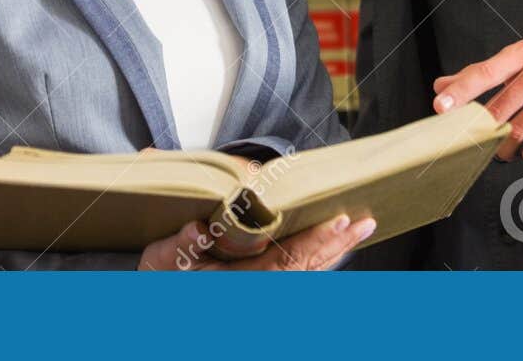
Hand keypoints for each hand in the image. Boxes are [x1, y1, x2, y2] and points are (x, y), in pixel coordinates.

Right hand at [139, 213, 376, 270]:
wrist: (159, 301)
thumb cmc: (161, 279)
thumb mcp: (160, 260)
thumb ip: (180, 246)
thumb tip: (196, 229)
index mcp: (240, 282)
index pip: (286, 261)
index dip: (314, 242)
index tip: (338, 221)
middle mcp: (257, 289)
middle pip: (306, 269)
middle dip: (336, 245)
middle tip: (363, 223)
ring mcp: (262, 292)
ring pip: (307, 275)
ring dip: (333, 253)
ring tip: (358, 229)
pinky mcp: (262, 287)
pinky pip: (299, 276)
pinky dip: (319, 261)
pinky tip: (335, 246)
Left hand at [432, 36, 522, 162]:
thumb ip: (486, 71)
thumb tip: (444, 85)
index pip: (486, 71)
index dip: (462, 91)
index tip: (442, 106)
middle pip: (501, 107)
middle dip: (484, 131)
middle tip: (475, 142)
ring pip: (521, 128)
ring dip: (506, 147)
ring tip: (503, 151)